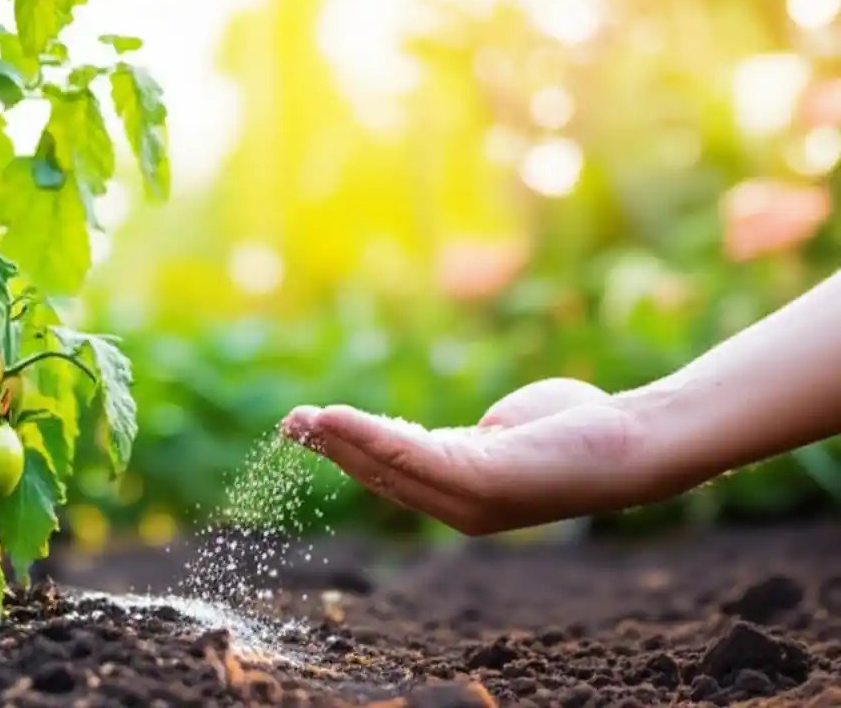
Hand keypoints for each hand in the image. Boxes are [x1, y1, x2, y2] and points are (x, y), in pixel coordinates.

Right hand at [280, 379, 658, 534]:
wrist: (634, 444)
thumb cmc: (580, 427)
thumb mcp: (514, 429)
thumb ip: (482, 432)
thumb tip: (478, 428)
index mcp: (462, 492)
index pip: (393, 474)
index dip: (350, 451)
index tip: (314, 426)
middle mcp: (460, 508)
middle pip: (380, 475)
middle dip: (333, 448)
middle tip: (291, 424)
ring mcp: (470, 500)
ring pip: (388, 467)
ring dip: (341, 441)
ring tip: (305, 420)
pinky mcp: (481, 483)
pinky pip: (412, 455)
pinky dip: (369, 437)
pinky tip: (339, 419)